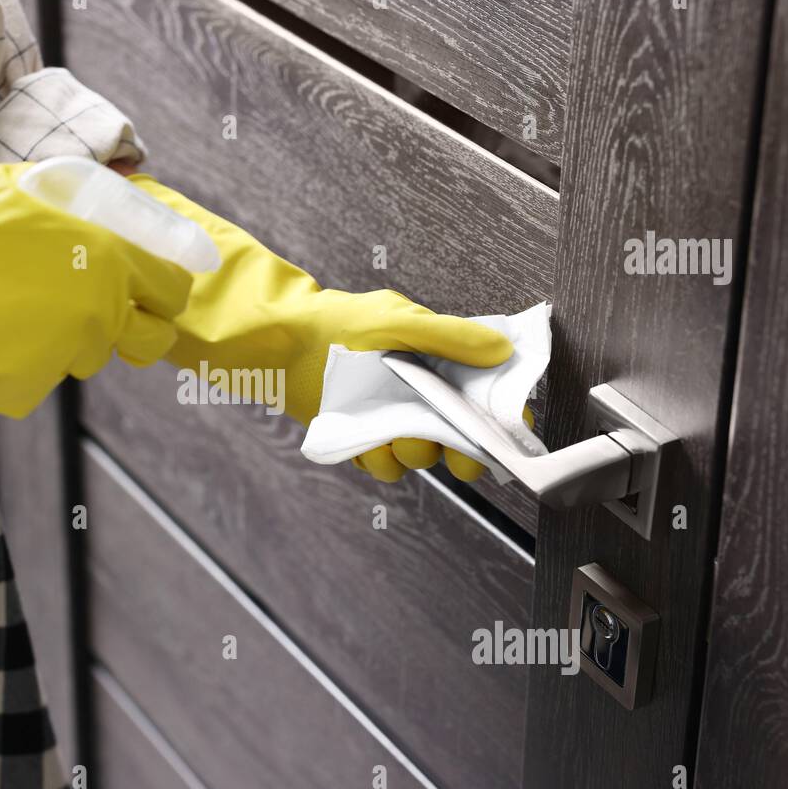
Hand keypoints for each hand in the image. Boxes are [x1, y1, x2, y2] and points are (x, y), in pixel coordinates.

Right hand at [0, 162, 192, 439]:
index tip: (150, 292)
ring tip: (5, 309)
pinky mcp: (30, 389)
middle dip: (130, 331)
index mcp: (107, 255)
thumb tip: (101, 208)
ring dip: (60, 341)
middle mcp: (98, 308)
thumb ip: (75, 207)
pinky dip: (14, 364)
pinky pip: (34, 378)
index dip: (163, 291)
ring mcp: (66, 354)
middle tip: (91, 314)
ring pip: (84, 356)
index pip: (174, 287)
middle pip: (148, 340)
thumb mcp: (19, 190)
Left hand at [123, 173, 516, 484]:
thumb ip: (451, 337)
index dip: (501, 423)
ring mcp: (394, 421)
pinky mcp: (366, 441)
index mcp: (442, 364)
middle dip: (459, 449)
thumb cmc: (340, 323)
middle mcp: (423, 397)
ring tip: (390, 427)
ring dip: (411, 450)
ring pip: (422, 457)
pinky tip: (364, 435)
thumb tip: (501, 348)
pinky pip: (384, 467)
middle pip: (462, 441)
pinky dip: (376, 457)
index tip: (504, 437)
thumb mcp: (399, 321)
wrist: (283, 344)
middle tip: (450, 443)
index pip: (488, 400)